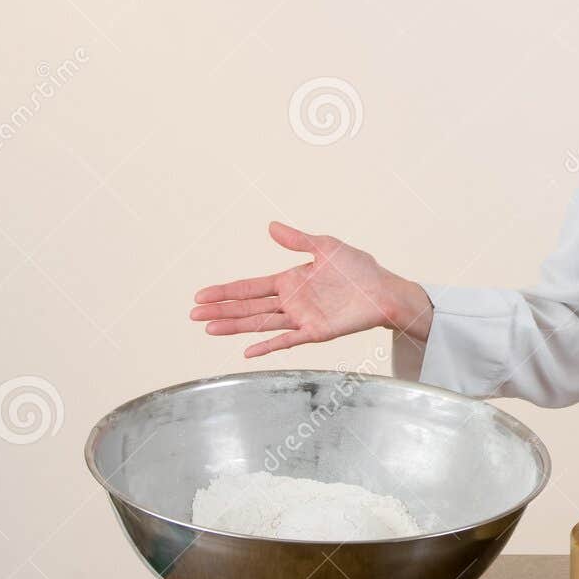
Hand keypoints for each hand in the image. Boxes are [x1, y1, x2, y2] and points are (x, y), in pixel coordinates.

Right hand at [190, 221, 427, 358]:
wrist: (385, 289)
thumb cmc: (359, 268)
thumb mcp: (325, 247)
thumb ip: (297, 240)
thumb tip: (269, 226)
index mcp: (289, 281)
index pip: (249, 287)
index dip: (225, 291)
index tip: (200, 295)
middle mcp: (290, 302)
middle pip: (248, 307)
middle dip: (221, 310)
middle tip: (193, 315)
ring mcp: (301, 318)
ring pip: (261, 323)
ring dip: (235, 327)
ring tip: (209, 329)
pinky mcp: (316, 332)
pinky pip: (287, 340)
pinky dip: (267, 346)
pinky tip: (246, 352)